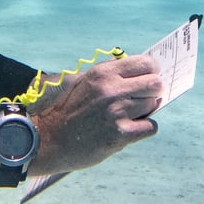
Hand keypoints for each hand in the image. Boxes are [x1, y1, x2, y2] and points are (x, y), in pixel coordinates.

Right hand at [28, 54, 162, 174]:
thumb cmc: (69, 111)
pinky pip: (150, 127)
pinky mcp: (120, 134)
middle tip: (144, 99)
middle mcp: (111, 89)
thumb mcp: (85, 82)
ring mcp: (116, 111)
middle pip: (155, 83)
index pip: (145, 63)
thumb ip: (111, 74)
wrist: (48, 140)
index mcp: (103, 73)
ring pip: (153, 104)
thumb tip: (140, 70)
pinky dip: (144, 129)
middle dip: (153, 91)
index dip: (152, 71)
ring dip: (146, 111)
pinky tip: (130, 129)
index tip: (150, 78)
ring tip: (130, 116)